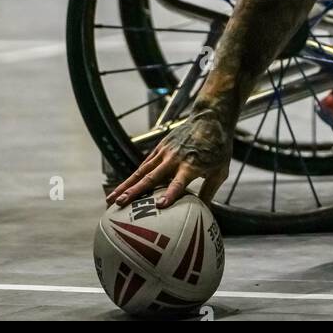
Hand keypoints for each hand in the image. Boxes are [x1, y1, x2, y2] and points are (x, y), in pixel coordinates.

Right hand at [106, 106, 232, 208]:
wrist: (210, 117)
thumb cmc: (218, 147)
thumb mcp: (220, 170)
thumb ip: (209, 192)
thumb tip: (204, 215)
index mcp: (191, 165)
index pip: (178, 183)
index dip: (170, 194)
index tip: (160, 206)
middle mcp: (175, 159)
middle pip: (151, 177)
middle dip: (135, 191)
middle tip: (120, 204)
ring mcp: (165, 152)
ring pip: (141, 171)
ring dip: (126, 185)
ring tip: (111, 199)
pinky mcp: (160, 147)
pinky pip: (145, 164)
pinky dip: (134, 176)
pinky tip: (122, 188)